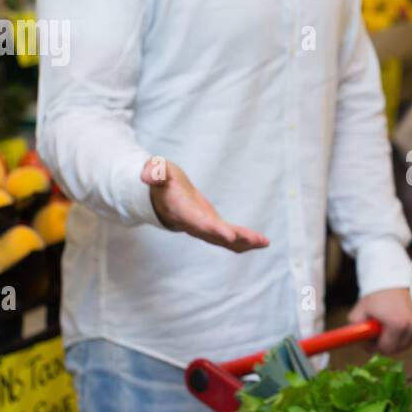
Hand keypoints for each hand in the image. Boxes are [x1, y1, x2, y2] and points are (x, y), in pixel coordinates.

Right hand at [141, 157, 268, 252]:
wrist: (162, 195)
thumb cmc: (162, 180)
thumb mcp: (157, 169)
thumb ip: (154, 171)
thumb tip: (147, 176)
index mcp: (180, 210)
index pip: (197, 221)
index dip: (213, 228)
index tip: (229, 234)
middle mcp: (192, 224)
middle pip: (214, 234)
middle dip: (234, 238)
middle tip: (255, 240)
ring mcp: (203, 229)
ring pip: (223, 240)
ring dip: (244, 242)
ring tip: (264, 242)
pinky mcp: (212, 228)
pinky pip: (228, 240)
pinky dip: (245, 242)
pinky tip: (263, 242)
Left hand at [348, 287, 411, 355]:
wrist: (393, 281)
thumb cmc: (375, 297)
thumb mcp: (358, 313)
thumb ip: (355, 332)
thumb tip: (361, 345)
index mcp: (398, 324)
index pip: (386, 349)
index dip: (375, 345)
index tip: (371, 334)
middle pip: (397, 349)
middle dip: (385, 343)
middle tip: (379, 329)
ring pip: (405, 346)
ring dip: (396, 340)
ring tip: (389, 324)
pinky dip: (405, 337)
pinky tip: (399, 325)